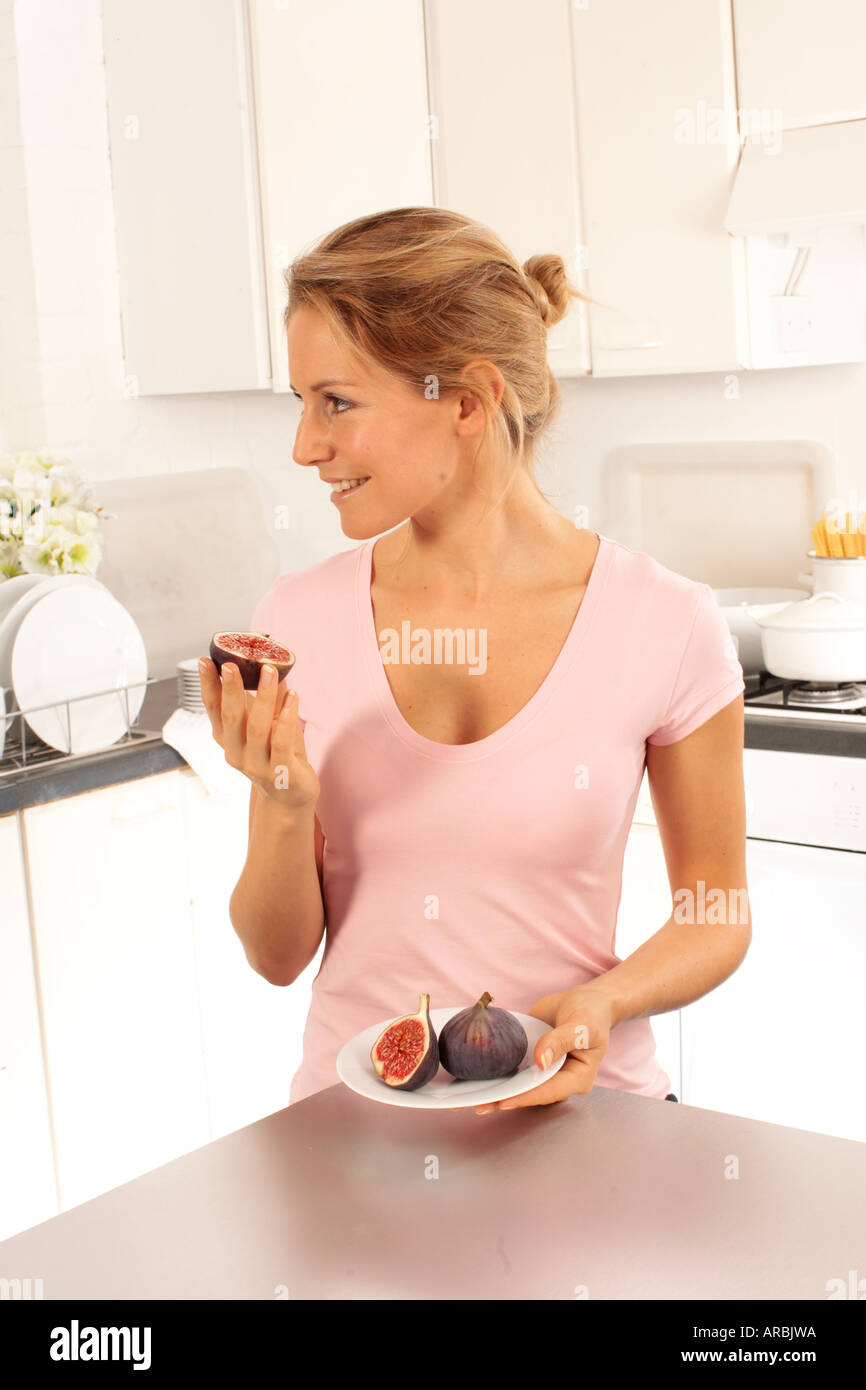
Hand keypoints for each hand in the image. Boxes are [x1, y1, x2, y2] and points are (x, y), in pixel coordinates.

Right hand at [198, 658, 319, 813]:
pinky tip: (293, 697)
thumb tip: (269, 665)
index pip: (213, 709)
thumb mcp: (267, 725)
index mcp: (228, 738)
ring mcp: (256, 764)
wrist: (289, 797)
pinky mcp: (280, 772)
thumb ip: (267, 699)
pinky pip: (281, 742)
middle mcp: (236, 752)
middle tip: (231, 664)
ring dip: (264, 697)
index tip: (205, 662)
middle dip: (229, 689)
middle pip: (230, 717)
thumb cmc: (277, 756)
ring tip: (270, 671)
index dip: (208, 686)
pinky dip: (287, 718)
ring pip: (256, 727)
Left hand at [472, 984, 614, 1113]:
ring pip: (518, 1084)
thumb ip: (561, 1040)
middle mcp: (558, 1079)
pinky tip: (474, 1075)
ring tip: (469, 1096)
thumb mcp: (582, 1025)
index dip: (526, 1097)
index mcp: (577, 1078)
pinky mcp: (530, 1059)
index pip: (549, 1091)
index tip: (504, 1101)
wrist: (585, 1001)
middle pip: (530, 1094)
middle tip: (479, 1104)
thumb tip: (541, 1061)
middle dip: (504, 1100)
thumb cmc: (591, 1013)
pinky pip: (513, 1067)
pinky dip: (495, 1071)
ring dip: (496, 1089)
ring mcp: (543, 1071)